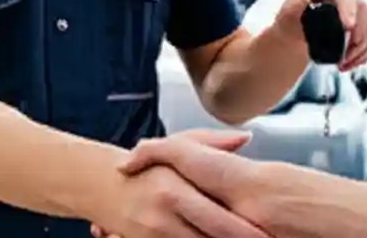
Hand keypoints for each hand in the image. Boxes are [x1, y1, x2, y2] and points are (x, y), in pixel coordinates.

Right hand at [90, 130, 267, 237]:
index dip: (249, 233)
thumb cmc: (145, 168)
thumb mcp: (175, 148)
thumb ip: (211, 144)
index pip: (222, 221)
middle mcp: (163, 217)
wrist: (97, 185)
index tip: (269, 234)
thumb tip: (246, 137)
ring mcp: (153, 237)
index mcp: (174, 190)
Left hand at [273, 0, 366, 71]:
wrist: (294, 35)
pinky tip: (350, 62)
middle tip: (346, 52)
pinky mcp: (360, 21)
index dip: (347, 6)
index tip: (348, 26)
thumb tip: (303, 4)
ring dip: (361, 46)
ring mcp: (352, 5)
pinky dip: (364, 51)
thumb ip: (294, 7)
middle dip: (357, 32)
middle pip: (361, 5)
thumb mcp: (287, 14)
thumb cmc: (290, 23)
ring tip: (344, 61)